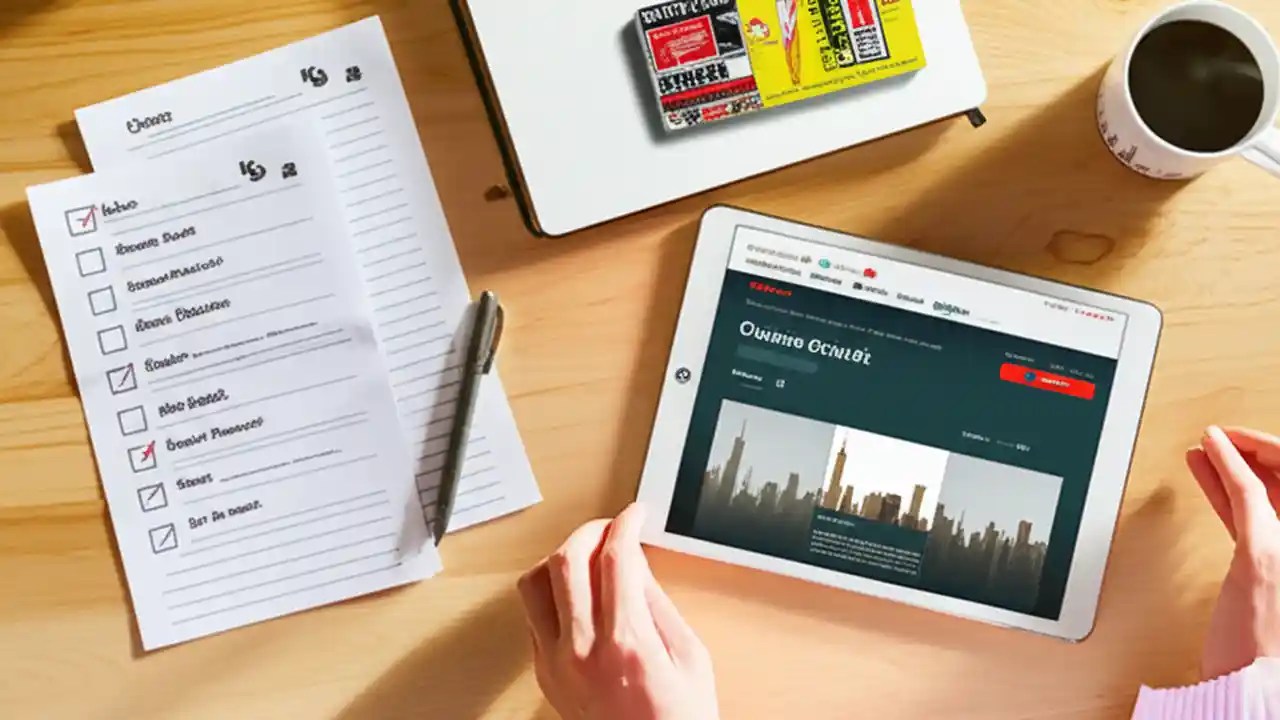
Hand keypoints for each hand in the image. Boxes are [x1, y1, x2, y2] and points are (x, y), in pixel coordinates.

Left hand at [516, 503, 718, 719]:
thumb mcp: (691, 657)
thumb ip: (659, 605)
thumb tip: (636, 563)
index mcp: (627, 644)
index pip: (615, 559)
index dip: (624, 525)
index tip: (633, 515)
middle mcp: (582, 651)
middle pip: (566, 561)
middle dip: (589, 531)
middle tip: (610, 528)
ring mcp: (555, 664)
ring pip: (535, 584)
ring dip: (560, 558)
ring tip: (587, 556)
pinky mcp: (544, 675)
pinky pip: (533, 615)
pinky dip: (551, 592)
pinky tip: (575, 593)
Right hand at [1186, 426, 1279, 678]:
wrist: (1249, 680)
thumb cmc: (1264, 637)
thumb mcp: (1259, 554)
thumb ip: (1247, 498)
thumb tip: (1224, 448)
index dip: (1260, 444)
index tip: (1225, 433)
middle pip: (1279, 477)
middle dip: (1247, 452)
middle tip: (1217, 437)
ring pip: (1259, 491)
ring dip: (1231, 467)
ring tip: (1205, 449)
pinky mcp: (1260, 560)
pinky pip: (1242, 512)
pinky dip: (1222, 490)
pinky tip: (1205, 474)